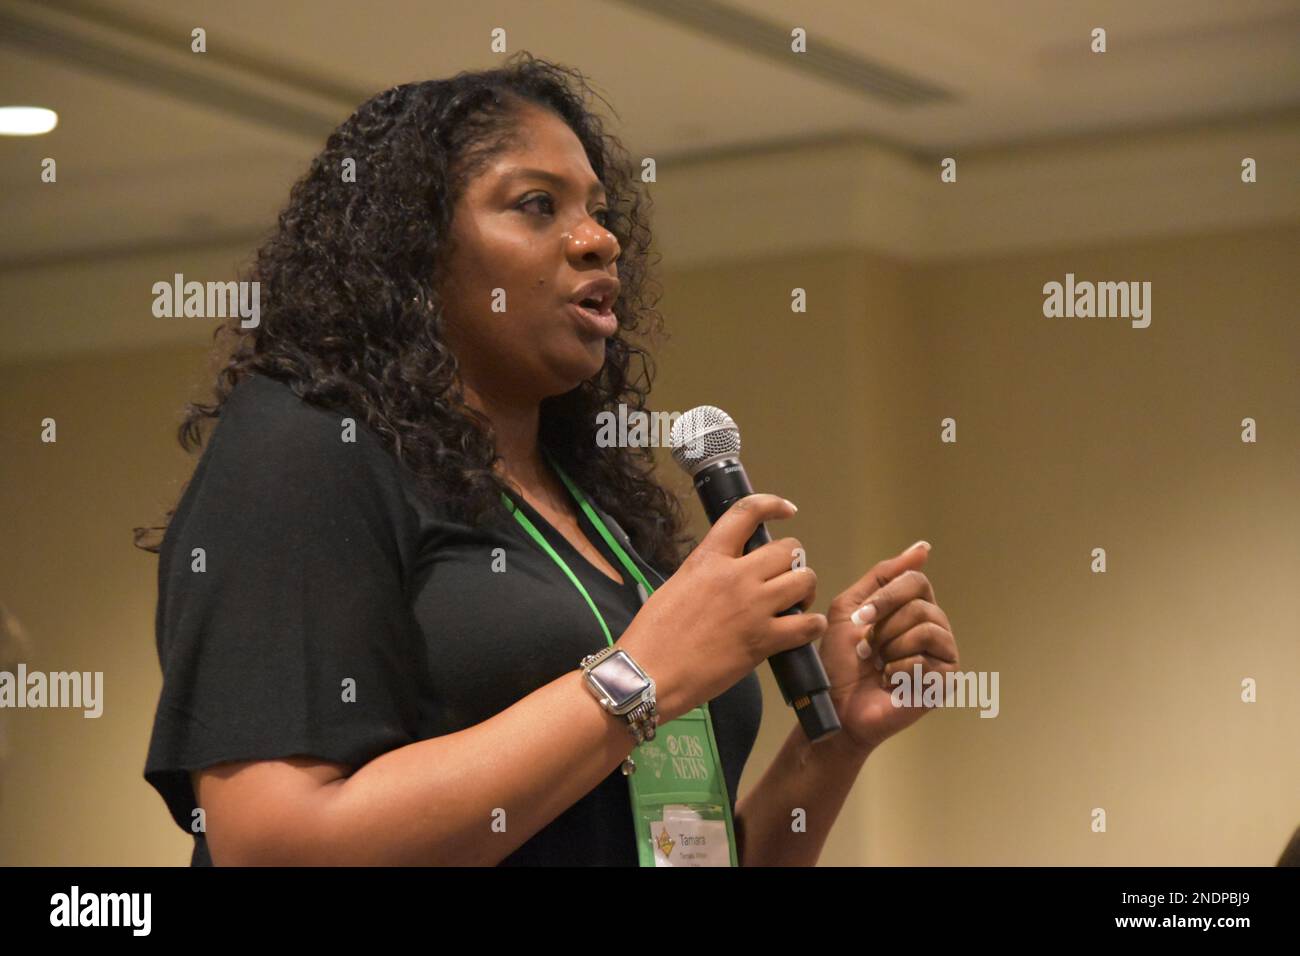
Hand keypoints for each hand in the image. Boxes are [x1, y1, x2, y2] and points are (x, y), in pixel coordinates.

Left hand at [819, 541, 958, 755]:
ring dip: (890, 648)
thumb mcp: (851, 608)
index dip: (886, 597)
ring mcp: (943, 654)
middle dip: (883, 628)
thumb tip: (923, 548)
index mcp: (914, 607)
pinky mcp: (946, 680)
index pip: (916, 580)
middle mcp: (934, 627)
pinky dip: (898, 670)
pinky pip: (925, 659)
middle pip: (920, 605)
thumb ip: (883, 576)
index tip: (861, 618)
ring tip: (879, 665)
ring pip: (924, 629)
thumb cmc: (840, 662)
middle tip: (869, 650)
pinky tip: (891, 681)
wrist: (836, 706)